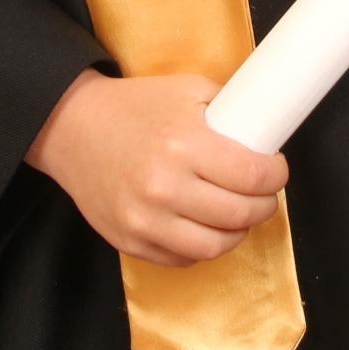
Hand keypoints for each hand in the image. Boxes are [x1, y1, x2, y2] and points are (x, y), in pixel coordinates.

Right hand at [24, 69, 288, 267]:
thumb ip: (226, 107)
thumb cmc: (134, 106)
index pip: (251, 175)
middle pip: (239, 214)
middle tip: (265, 193)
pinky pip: (182, 259)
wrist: (72, 128)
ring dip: (237, 232)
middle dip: (264, 204)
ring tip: (239, 214)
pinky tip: (206, 226)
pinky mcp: (130, 242)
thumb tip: (266, 127)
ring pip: (214, 246)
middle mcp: (164, 187)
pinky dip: (202, 247)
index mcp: (183, 143)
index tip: (277, 169)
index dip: (275, 175)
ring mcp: (145, 220)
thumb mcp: (185, 90)